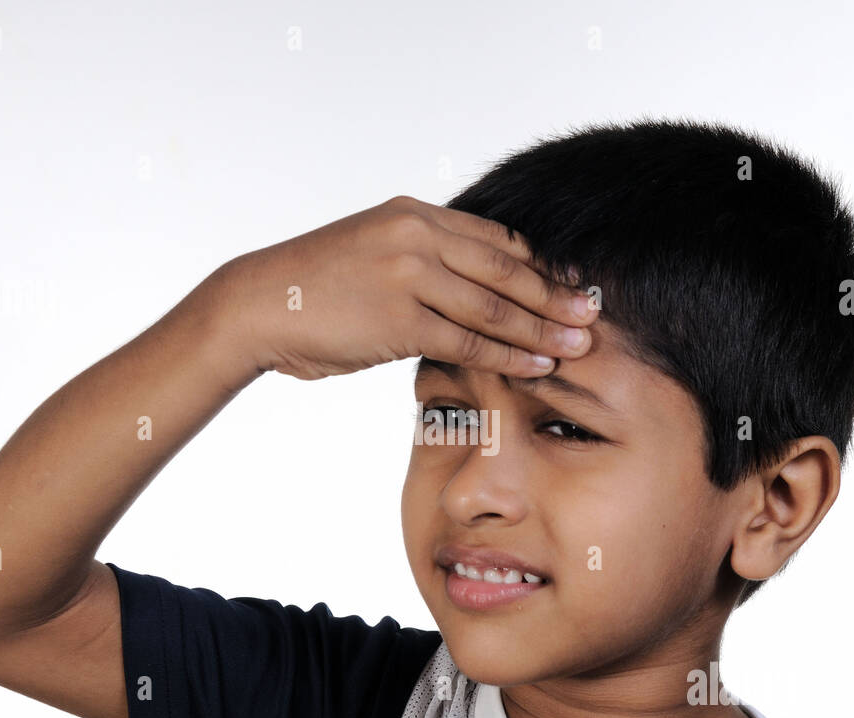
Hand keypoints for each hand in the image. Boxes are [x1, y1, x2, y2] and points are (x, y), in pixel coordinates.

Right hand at [222, 195, 595, 380]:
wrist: (256, 305)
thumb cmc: (314, 289)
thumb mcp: (372, 251)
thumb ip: (421, 259)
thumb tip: (467, 286)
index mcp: (415, 215)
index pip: (497, 240)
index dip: (542, 266)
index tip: (574, 285)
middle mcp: (417, 236)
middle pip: (508, 269)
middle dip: (558, 295)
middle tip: (596, 315)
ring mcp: (409, 274)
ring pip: (496, 306)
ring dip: (545, 329)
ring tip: (582, 346)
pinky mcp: (399, 318)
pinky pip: (469, 340)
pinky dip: (509, 355)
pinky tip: (539, 365)